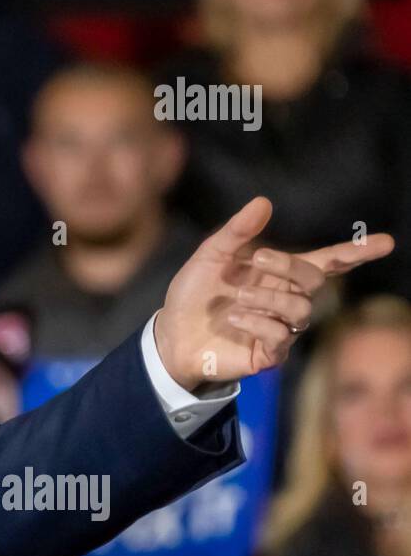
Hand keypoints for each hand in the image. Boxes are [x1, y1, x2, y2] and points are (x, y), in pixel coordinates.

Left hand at [154, 197, 393, 391]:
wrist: (170, 334)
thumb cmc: (194, 294)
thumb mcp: (210, 257)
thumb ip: (236, 232)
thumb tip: (264, 202)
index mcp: (277, 273)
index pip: (325, 262)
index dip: (354, 253)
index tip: (385, 242)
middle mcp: (285, 299)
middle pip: (313, 279)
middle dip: (289, 265)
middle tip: (259, 257)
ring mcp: (280, 328)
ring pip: (300, 309)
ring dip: (269, 297)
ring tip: (237, 296)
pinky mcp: (269, 354)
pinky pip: (281, 337)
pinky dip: (257, 322)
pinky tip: (234, 318)